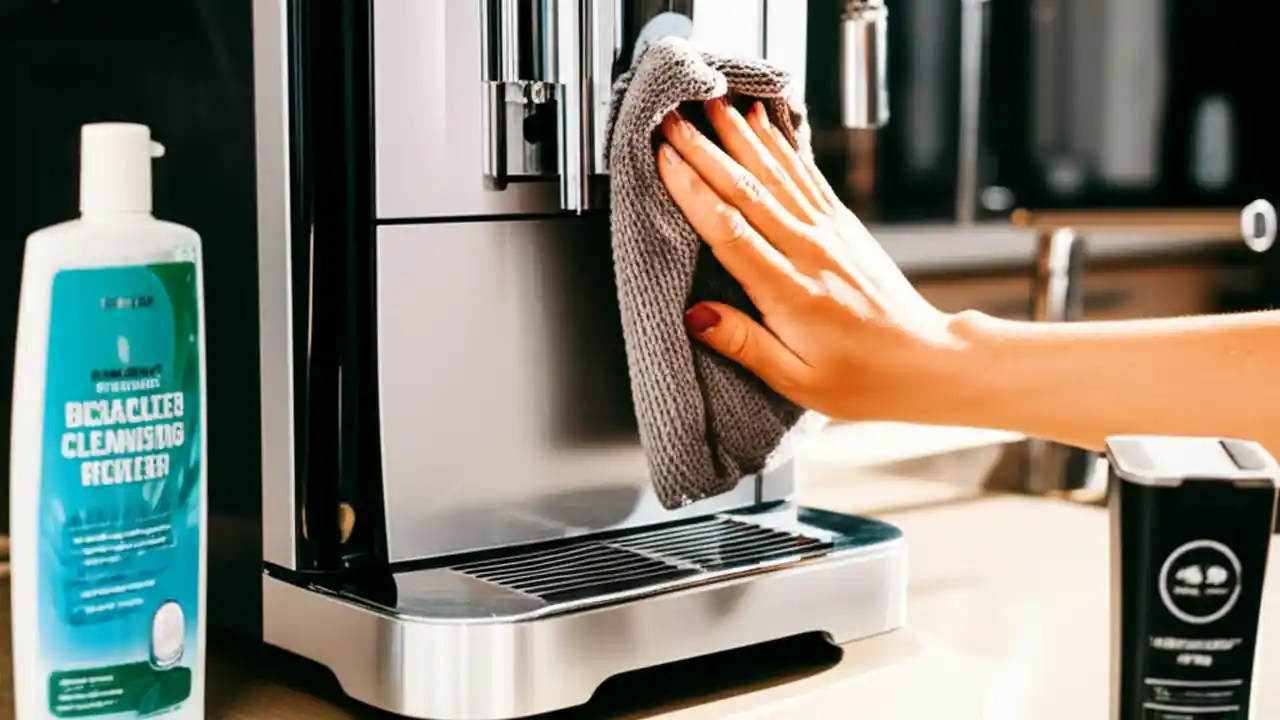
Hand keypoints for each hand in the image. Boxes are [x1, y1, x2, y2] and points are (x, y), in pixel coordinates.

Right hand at [656, 98, 969, 422]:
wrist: (925, 360)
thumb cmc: (862, 379)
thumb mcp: (797, 379)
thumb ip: (745, 344)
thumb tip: (695, 315)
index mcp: (791, 293)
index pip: (731, 231)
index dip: (693, 191)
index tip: (665, 160)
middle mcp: (810, 252)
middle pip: (748, 191)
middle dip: (705, 151)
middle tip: (671, 121)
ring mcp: (830, 233)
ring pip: (776, 174)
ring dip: (740, 136)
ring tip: (711, 105)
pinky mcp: (844, 225)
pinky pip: (806, 176)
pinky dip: (782, 146)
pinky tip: (764, 123)